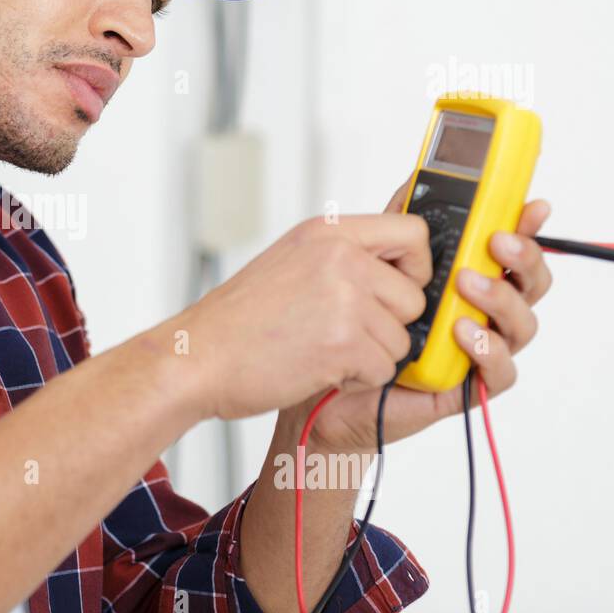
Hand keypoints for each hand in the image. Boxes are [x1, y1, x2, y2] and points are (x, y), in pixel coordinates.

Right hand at [180, 210, 433, 420]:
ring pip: (401, 339)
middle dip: (389, 325)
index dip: (416, 267)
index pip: (413, 232)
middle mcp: (340, 257)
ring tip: (323, 352)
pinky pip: (384, 369)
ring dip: (370, 356)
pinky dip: (357, 380)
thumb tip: (394, 266)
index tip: (400, 287)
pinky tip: (320, 370)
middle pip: (413, 296)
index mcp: (327, 232)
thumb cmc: (237, 322)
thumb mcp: (291, 262)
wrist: (197, 357)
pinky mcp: (344, 342)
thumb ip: (341, 256)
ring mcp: (344, 298)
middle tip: (345, 334)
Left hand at [297, 173, 553, 453]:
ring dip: (502, 299)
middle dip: (523, 258)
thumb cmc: (350, 324)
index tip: (531, 206)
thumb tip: (418, 174)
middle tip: (496, 243)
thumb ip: (401, 222)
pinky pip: (501, 372)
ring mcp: (477, 348)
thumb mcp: (374, 261)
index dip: (528, 227)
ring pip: (522, 324)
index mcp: (466, 277)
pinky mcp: (465, 385)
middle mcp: (479, 312)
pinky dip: (489, 350)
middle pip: (530, 283)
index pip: (510, 250)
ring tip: (468, 284)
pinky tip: (464, 332)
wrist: (323, 380)